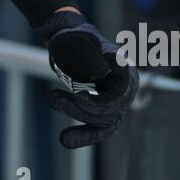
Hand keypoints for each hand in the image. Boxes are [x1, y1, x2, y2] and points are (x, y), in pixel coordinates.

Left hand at [36, 9, 137, 146]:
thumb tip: (102, 73)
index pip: (119, 96)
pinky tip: (65, 139)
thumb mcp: (75, 44)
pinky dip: (83, 135)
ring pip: (103, 123)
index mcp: (124, 70)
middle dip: (81, 110)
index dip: (100, 103)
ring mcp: (115, 100)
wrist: (65, 43)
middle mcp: (125, 87)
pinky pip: (97, 128)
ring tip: (56, 112)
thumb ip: (88, 57)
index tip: (78, 97)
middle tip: (54, 98)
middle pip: (110, 112)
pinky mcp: (102, 109)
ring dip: (78, 122)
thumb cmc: (71, 40)